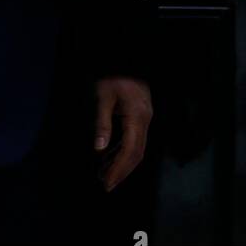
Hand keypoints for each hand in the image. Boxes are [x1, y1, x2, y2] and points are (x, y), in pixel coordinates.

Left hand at [93, 76, 152, 191]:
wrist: (126, 60)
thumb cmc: (113, 76)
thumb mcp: (103, 97)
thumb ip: (102, 123)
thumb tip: (99, 149)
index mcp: (137, 116)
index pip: (130, 150)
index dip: (119, 169)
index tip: (107, 182)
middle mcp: (145, 119)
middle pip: (137, 153)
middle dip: (122, 171)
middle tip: (106, 185)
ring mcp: (145, 117)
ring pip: (138, 148)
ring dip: (122, 163)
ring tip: (104, 174)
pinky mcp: (142, 115)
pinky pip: (135, 139)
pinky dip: (123, 151)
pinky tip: (110, 157)